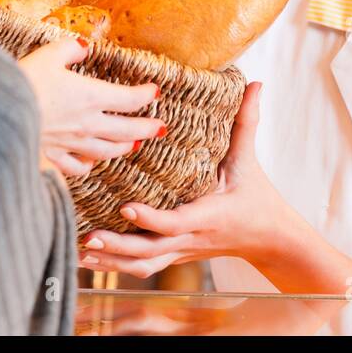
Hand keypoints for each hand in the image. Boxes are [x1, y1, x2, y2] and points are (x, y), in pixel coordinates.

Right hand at [18, 37, 163, 178]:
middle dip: (146, 128)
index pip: (130, 99)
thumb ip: (71, 48)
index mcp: (91, 96)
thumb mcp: (49, 54)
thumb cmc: (23, 81)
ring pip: (107, 151)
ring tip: (133, 146)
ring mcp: (70, 144)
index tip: (155, 91)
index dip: (146, 94)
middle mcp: (87, 124)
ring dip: (124, 147)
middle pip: (126, 130)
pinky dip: (89, 165)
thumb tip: (85, 44)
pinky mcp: (52, 158)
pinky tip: (91, 162)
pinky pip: (78, 167)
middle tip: (160, 127)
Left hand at [77, 81, 290, 278]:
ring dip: (112, 260)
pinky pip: (143, 267)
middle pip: (151, 251)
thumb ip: (247, 122)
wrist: (269, 237)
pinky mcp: (174, 255)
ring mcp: (181, 250)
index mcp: (208, 214)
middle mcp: (191, 237)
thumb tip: (254, 85)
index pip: (176, 222)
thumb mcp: (249, 159)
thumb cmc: (257, 195)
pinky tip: (91, 256)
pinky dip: (116, 265)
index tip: (125, 207)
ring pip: (143, 264)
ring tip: (82, 249)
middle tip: (89, 234)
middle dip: (119, 246)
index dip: (151, 218)